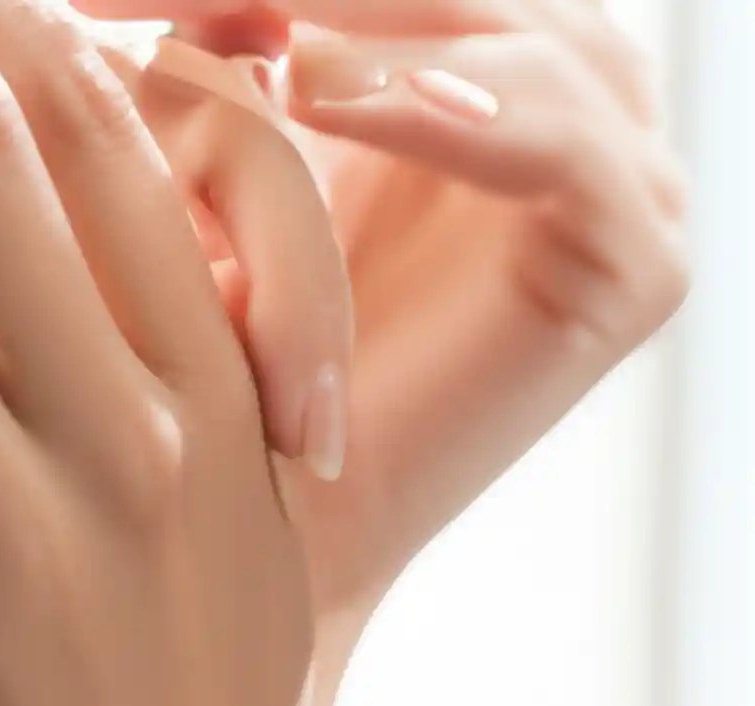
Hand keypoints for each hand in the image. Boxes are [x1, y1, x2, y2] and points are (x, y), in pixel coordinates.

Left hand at [81, 0, 690, 705]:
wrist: (273, 508)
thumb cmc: (228, 339)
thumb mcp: (218, 157)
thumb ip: (229, 49)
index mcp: (477, 67)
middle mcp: (561, 103)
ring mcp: (615, 174)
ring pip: (509, 26)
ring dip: (360, 15)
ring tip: (231, 28)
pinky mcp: (635, 260)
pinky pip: (554, 138)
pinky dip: (436, 103)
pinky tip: (312, 95)